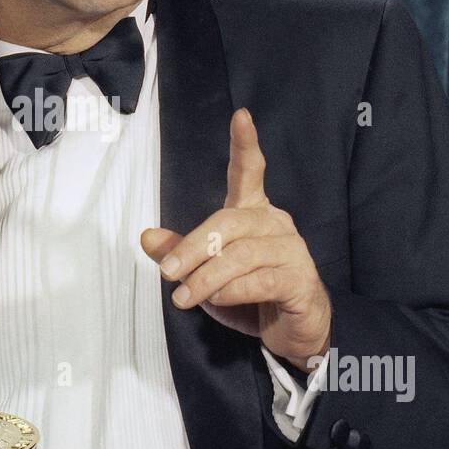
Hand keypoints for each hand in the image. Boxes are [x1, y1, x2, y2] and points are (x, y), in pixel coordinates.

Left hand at [140, 108, 331, 371]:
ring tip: (184, 298)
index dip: (245, 144)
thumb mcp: (205, 274)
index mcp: (253, 213)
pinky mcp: (301, 280)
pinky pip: (262, 280)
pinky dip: (234, 291)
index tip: (241, 116)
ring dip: (207, 277)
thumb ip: (180, 253)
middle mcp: (275, 223)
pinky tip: (219, 301)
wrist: (291, 333)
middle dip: (194, 247)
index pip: (249, 171)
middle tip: (168, 273)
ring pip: (243, 254)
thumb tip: (147, 236)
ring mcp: (293, 250)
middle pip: (229, 222)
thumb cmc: (248, 295)